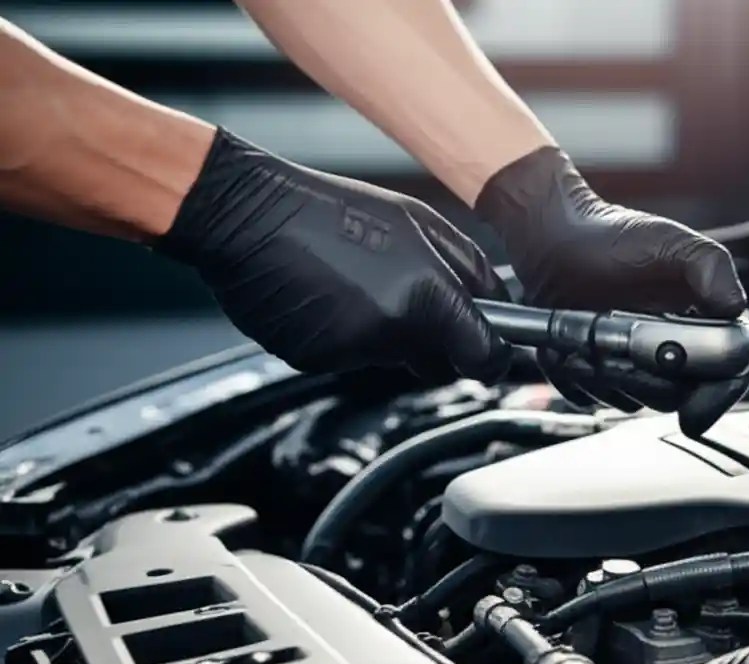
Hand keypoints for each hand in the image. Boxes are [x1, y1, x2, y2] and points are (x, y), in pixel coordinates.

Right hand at [158, 128, 511, 380]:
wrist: (246, 216)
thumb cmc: (331, 210)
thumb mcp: (419, 223)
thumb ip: (466, 270)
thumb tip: (497, 305)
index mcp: (426, 297)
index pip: (482, 356)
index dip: (490, 357)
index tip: (489, 352)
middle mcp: (391, 333)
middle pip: (437, 363)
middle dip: (435, 343)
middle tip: (408, 297)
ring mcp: (349, 351)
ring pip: (391, 359)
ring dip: (385, 333)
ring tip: (354, 282)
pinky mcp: (313, 361)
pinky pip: (347, 358)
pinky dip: (343, 336)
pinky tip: (325, 296)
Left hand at [475, 147, 747, 412]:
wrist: (555, 239)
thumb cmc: (613, 235)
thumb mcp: (670, 242)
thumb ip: (711, 267)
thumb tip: (735, 307)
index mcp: (703, 323)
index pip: (727, 373)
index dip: (716, 396)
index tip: (695, 411)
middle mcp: (672, 350)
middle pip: (677, 394)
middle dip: (650, 376)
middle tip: (625, 344)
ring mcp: (634, 365)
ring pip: (635, 400)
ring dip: (614, 375)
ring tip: (594, 336)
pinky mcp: (597, 374)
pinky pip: (595, 398)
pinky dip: (583, 379)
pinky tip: (575, 347)